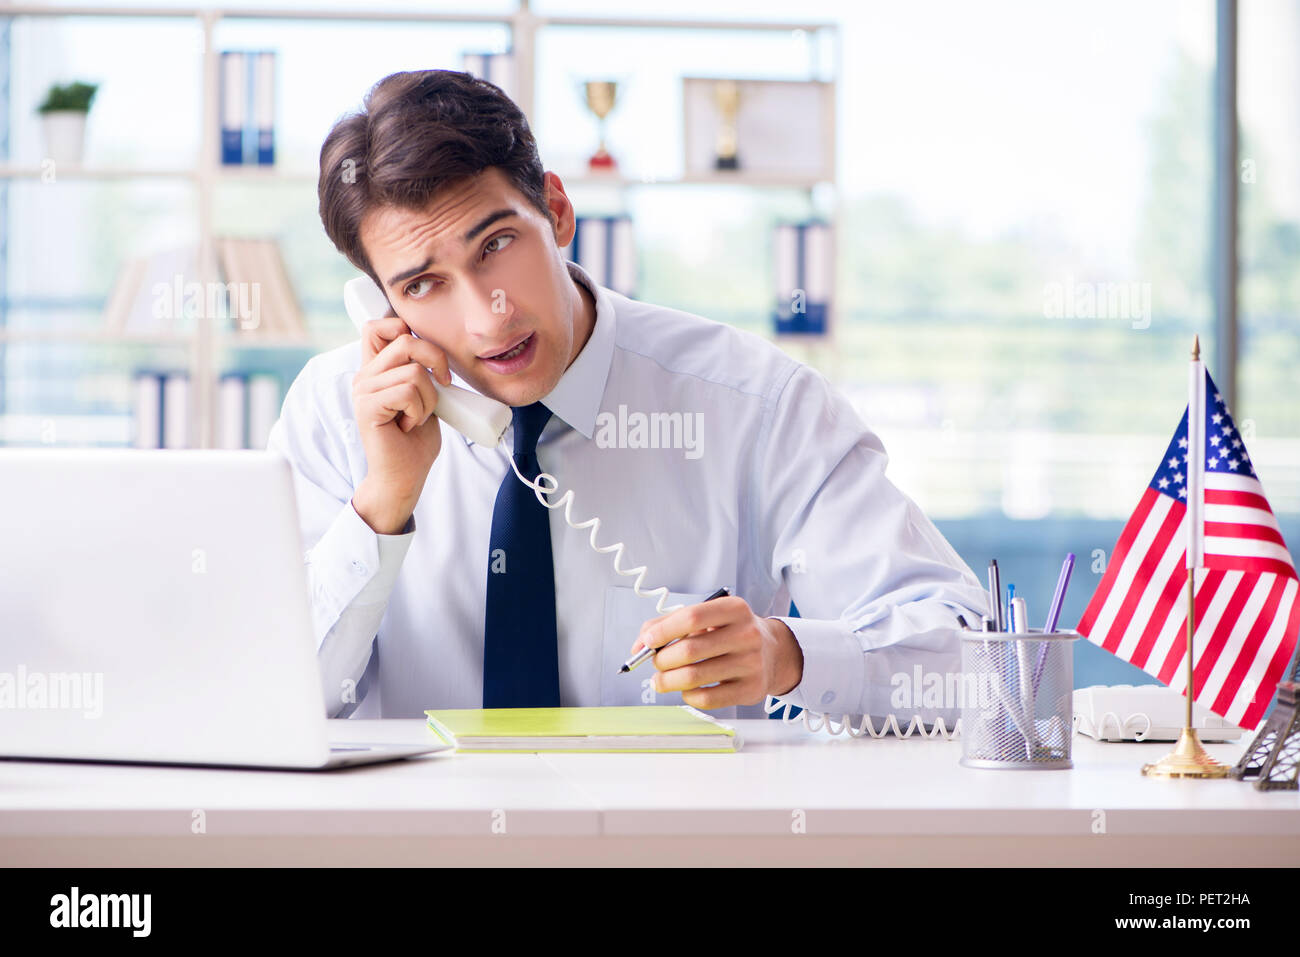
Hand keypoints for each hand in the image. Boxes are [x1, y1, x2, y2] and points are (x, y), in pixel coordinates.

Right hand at [350, 316, 451, 533]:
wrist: (405, 476)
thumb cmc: (415, 440)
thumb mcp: (423, 396)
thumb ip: (419, 370)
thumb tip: (435, 350)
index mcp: (376, 370)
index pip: (377, 327)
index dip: (404, 328)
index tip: (428, 358)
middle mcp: (365, 376)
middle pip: (405, 340)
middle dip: (435, 360)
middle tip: (442, 385)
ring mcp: (363, 390)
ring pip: (413, 372)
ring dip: (429, 398)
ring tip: (417, 417)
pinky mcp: (367, 406)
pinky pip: (408, 392)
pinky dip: (419, 411)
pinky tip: (408, 425)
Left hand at [630, 595, 803, 709]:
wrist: (772, 652)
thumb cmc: (729, 633)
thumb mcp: (707, 617)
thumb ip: (668, 624)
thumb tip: (640, 644)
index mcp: (735, 609)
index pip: (692, 617)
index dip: (664, 630)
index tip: (647, 641)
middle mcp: (747, 634)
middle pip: (690, 650)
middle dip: (662, 660)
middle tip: (655, 664)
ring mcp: (751, 663)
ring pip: (695, 677)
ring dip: (668, 681)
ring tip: (662, 680)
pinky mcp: (751, 689)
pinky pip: (707, 698)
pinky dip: (688, 695)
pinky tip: (687, 689)